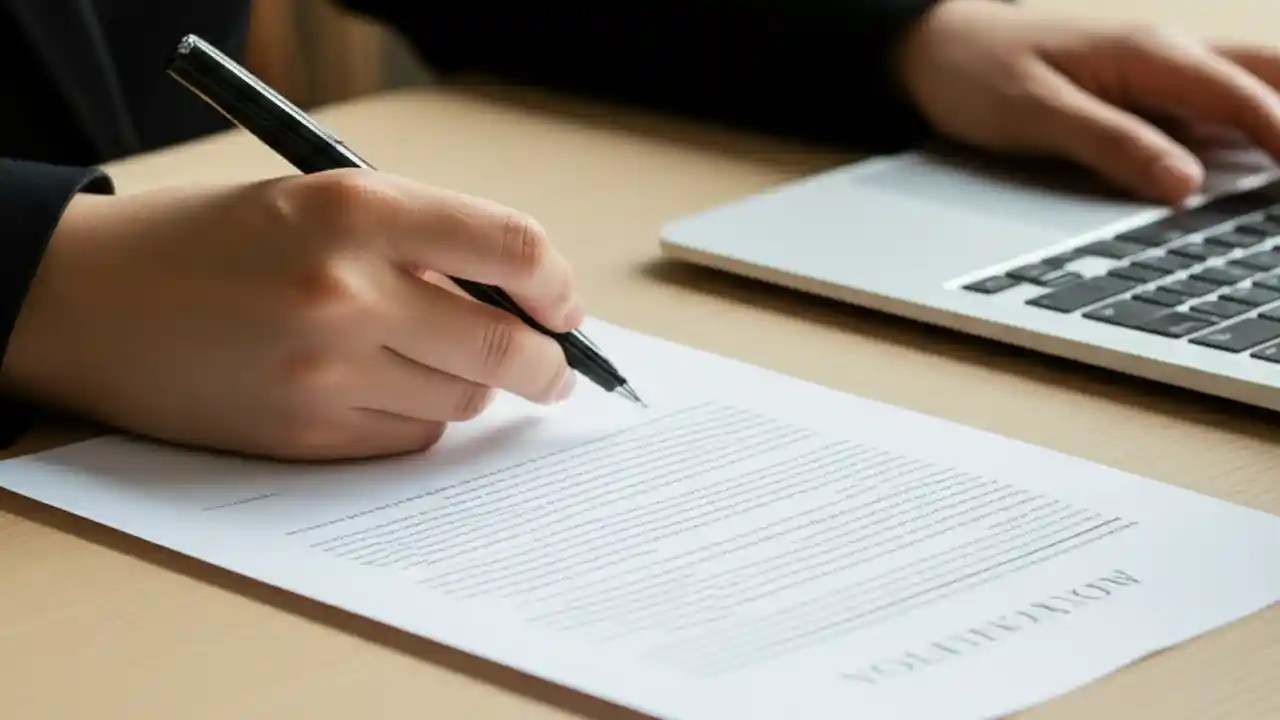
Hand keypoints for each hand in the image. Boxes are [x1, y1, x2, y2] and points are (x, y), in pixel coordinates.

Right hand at [1, 169, 582, 459]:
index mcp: (355, 210)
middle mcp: (346, 291)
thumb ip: (421, 241)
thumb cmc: (215, 240)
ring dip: (472, 386)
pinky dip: (419, 418)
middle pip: (505, 346)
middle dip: (549, 364)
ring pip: (463, 399)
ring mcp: (325, 371)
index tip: (565, 305)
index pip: (510, 246)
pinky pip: (410, 438)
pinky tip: (383, 391)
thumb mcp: (320, 201)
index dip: (558, 283)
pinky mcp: (304, 434)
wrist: (92, 300)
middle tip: (556, 369)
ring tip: (434, 362)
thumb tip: (522, 302)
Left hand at [893, 0, 1279, 203]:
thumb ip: (1112, 144)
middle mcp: (1167, 55)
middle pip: (1270, 76)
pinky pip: (1218, 105)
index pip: (1243, 98)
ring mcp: (1161, 72)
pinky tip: (1263, 167)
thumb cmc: (977, 74)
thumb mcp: (1036, 115)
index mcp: (1149, 55)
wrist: (934, 47)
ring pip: (1251, 85)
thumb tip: (1184, 184)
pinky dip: (1253, 126)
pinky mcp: (1146, 92)